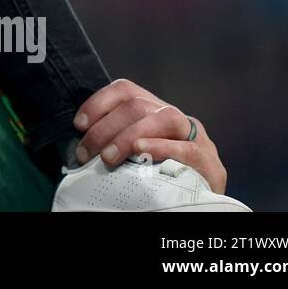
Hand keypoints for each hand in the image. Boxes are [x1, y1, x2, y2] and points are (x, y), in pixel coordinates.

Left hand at [72, 78, 228, 193]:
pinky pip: (186, 148)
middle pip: (138, 106)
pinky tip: (140, 152)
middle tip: (86, 153)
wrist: (200, 198)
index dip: (99, 102)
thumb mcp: (135, 151)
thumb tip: (82, 144)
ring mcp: (194, 135)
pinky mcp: (208, 159)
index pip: (126, 90)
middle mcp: (174, 116)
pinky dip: (160, 147)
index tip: (79, 125)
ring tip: (109, 157)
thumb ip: (116, 140)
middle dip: (105, 128)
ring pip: (163, 118)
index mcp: (154, 110)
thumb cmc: (161, 173)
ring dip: (129, 136)